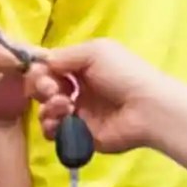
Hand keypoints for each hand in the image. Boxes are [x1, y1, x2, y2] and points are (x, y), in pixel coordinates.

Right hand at [29, 38, 165, 152]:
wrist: (146, 108)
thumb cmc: (124, 74)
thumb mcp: (95, 52)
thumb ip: (64, 55)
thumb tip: (41, 64)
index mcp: (81, 66)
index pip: (48, 67)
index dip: (40, 70)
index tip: (43, 73)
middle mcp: (77, 88)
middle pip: (42, 89)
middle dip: (41, 87)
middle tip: (52, 90)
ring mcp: (78, 113)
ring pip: (45, 111)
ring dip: (48, 107)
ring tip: (65, 106)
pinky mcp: (80, 135)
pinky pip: (54, 132)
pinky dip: (51, 127)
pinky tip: (61, 122)